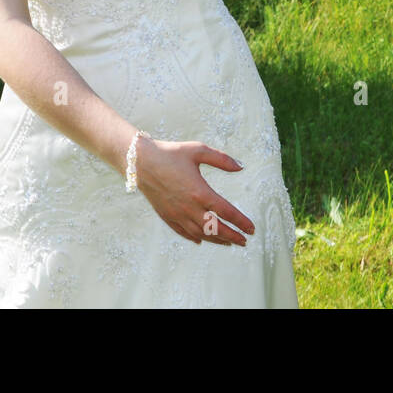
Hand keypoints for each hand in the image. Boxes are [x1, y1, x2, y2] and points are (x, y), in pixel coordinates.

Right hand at [134, 137, 254, 245]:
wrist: (141, 162)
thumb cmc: (171, 153)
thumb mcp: (199, 150)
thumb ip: (222, 159)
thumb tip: (241, 166)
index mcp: (200, 192)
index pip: (226, 212)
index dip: (241, 222)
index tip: (251, 229)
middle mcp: (190, 207)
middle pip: (215, 228)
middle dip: (232, 236)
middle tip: (244, 241)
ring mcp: (177, 214)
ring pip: (201, 234)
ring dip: (216, 240)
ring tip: (228, 242)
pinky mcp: (167, 216)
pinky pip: (183, 232)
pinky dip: (195, 238)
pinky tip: (202, 240)